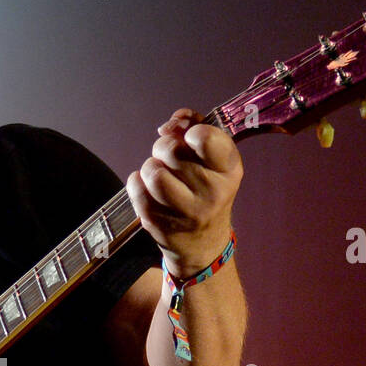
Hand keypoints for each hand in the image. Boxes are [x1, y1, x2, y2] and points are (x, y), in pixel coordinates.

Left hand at [126, 107, 242, 278]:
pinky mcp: (158, 222)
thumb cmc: (205, 188)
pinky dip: (136, 181)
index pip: (205, 139)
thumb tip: (173, 122)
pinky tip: (146, 186)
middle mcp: (212, 192)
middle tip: (168, 157)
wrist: (202, 243)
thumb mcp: (214, 159)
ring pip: (153, 172)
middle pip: (172, 151)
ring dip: (150, 166)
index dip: (190, 133)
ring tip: (157, 173)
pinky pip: (136, 188)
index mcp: (229, 170)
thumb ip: (195, 128)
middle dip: (164, 147)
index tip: (189, 139)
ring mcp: (185, 211)